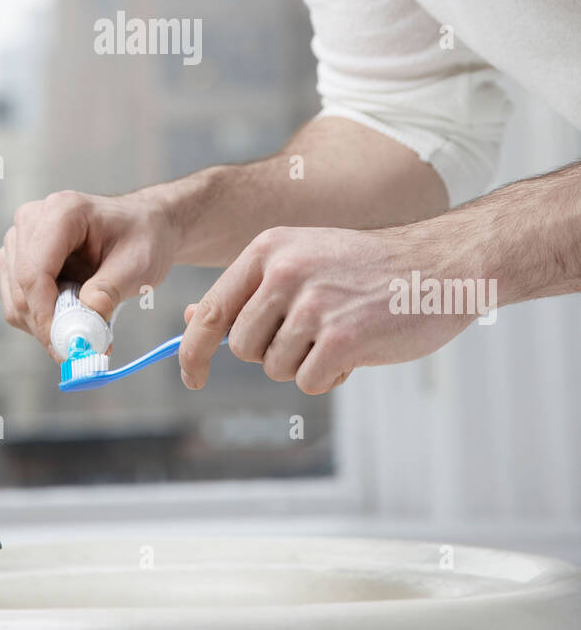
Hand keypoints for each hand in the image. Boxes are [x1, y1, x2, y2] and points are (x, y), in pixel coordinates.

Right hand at [0, 189, 176, 357]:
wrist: (141, 225)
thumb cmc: (142, 238)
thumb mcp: (138, 265)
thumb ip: (108, 292)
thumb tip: (82, 328)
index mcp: (62, 212)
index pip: (35, 271)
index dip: (45, 314)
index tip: (67, 346)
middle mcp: (32, 220)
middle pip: (22, 288)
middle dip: (49, 326)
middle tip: (82, 349)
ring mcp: (19, 239)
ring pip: (16, 300)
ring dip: (46, 325)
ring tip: (87, 326)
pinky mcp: (16, 259)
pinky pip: (17, 303)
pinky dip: (43, 320)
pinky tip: (73, 315)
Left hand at [179, 221, 484, 392]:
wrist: (437, 265)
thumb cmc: (368, 269)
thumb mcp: (303, 259)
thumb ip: (250, 290)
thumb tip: (192, 321)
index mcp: (269, 249)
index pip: (212, 310)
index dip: (193, 350)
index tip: (192, 376)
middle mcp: (284, 272)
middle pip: (243, 346)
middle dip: (271, 352)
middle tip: (311, 335)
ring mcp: (313, 305)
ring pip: (275, 367)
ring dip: (304, 364)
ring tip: (340, 334)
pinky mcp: (341, 338)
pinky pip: (308, 381)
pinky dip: (329, 376)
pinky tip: (357, 349)